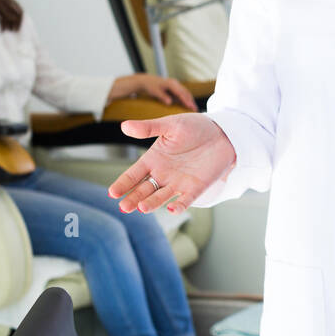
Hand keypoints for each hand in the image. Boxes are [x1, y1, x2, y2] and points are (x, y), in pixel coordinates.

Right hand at [109, 113, 233, 213]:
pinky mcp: (195, 188)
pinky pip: (185, 200)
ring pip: (161, 196)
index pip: (133, 174)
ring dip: (151, 203)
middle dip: (133, 198)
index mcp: (153, 159)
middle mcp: (162, 174)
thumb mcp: (170, 126)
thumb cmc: (194, 127)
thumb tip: (124, 125)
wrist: (222, 133)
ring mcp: (178, 182)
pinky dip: (178, 206)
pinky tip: (171, 209)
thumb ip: (148, 128)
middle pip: (144, 189)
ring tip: (141, 208)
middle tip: (123, 207)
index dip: (123, 183)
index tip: (113, 193)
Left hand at [127, 74, 197, 110]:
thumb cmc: (150, 87)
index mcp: (171, 83)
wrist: (146, 80)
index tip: (191, 107)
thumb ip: (163, 97)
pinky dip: (186, 99)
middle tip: (196, 110)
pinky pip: (182, 93)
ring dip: (190, 100)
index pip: (181, 93)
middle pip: (186, 92)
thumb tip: (170, 103)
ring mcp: (176, 85)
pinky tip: (188, 106)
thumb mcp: (155, 91)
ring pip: (186, 93)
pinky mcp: (175, 88)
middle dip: (191, 101)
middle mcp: (175, 83)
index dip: (186, 100)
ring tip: (194, 109)